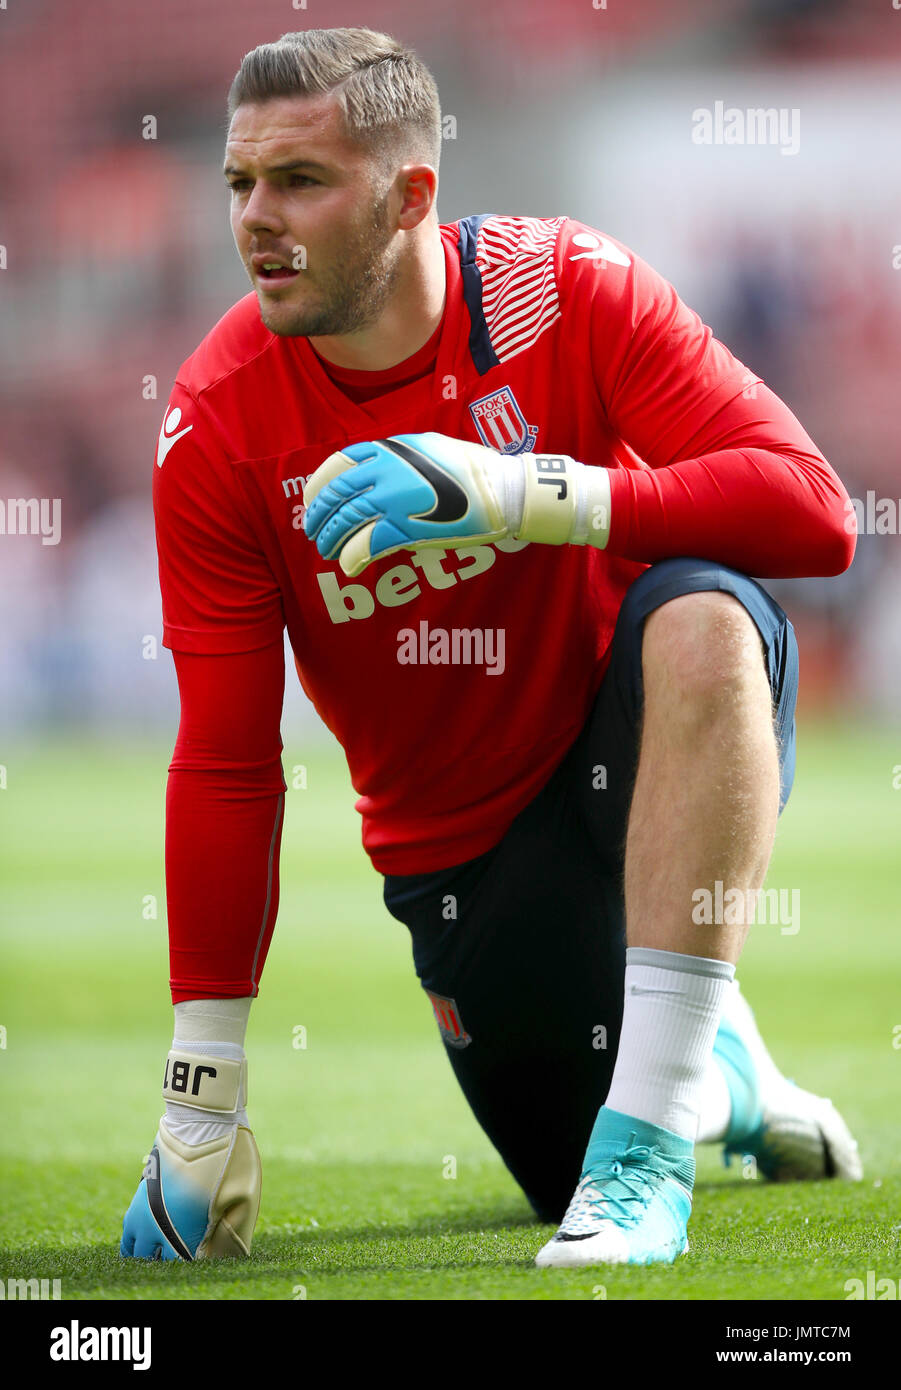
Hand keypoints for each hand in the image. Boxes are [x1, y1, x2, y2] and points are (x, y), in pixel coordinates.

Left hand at [303, 432, 511, 576]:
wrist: (502, 490)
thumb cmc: (470, 469)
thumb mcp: (426, 447)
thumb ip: (395, 457)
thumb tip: (373, 470)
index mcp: (388, 449)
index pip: (337, 465)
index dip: (318, 487)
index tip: (311, 502)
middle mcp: (385, 471)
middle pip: (336, 497)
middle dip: (319, 518)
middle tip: (315, 533)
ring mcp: (393, 500)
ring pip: (345, 522)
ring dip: (331, 540)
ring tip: (328, 552)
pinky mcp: (406, 528)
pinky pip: (366, 545)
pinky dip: (352, 557)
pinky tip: (349, 566)